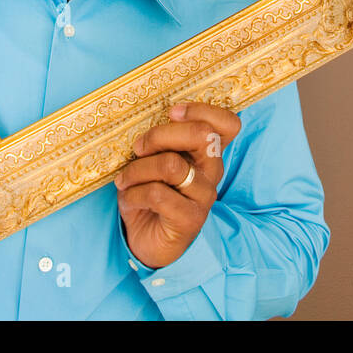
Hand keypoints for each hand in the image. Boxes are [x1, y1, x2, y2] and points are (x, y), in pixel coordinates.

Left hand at [115, 101, 241, 269]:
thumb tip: (143, 122)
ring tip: (124, 179)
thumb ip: (158, 143)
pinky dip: (133, 193)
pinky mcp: (190, 218)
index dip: (203, 110)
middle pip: (202, 135)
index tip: (172, 112)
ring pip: (171, 164)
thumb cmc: (149, 196)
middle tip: (138, 147)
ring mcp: (204, 196)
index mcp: (206, 153)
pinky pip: (158, 194)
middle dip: (161, 134)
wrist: (147, 242)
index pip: (228, 124)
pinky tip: (127, 199)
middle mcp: (212, 172)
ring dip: (138, 169)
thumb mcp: (152, 163)